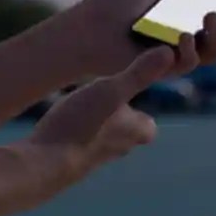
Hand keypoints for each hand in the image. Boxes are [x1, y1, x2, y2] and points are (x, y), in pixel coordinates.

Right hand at [26, 46, 174, 184]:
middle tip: (102, 96)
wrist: (46, 163)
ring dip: (94, 124)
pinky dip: (74, 132)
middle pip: (125, 131)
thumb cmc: (84, 124)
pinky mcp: (71, 162)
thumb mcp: (112, 90)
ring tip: (79, 105)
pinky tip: (60, 122)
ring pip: (101, 137)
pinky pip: (78, 143)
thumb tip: (170, 52)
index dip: (139, 110)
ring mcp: (94, 158)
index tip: (127, 93)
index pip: (147, 123)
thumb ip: (139, 73)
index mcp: (136, 132)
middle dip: (117, 117)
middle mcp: (120, 148)